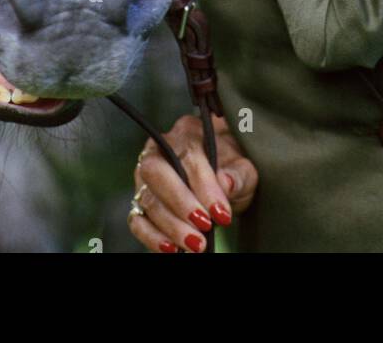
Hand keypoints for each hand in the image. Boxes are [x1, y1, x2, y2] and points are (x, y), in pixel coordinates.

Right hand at [127, 112, 258, 253]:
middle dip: (180, 203)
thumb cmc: (232, 168)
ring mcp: (145, 177)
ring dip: (171, 225)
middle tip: (204, 226)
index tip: (221, 213)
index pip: (189, 155)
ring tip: (196, 244)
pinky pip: (137, 220)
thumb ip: (238, 174)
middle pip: (157, 172)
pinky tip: (171, 249)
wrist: (222, 176)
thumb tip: (225, 182)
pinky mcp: (139, 201)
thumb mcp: (244, 168)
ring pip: (147, 198)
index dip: (204, 186)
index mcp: (187, 132)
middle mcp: (159, 150)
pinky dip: (152, 237)